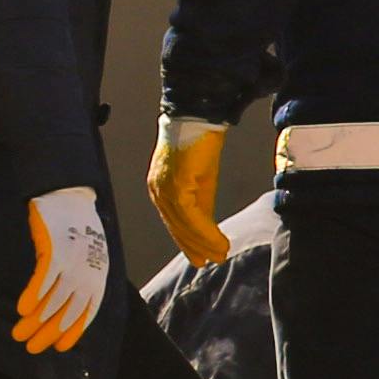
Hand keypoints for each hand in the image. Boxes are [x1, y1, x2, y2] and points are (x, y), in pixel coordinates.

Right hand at [10, 187, 110, 355]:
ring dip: (36, 320)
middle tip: (30, 348)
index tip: (59, 348)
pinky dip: (34, 295)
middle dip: (49, 332)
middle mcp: (89, 271)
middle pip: (69, 310)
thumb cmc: (73, 226)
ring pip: (55, 299)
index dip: (73, 331)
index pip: (88, 311)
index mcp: (98, 274)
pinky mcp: (56, 248)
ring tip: (18, 334)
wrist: (68, 194)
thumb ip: (78, 276)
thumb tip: (63, 301)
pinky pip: (44, 278)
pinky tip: (22, 309)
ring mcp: (73, 260)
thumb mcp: (83, 254)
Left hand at [145, 117, 232, 269]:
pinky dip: (205, 231)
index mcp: (160, 190)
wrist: (198, 118)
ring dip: (204, 242)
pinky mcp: (176, 184)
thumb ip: (201, 204)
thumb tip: (208, 228)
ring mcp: (164, 188)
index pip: (173, 222)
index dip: (187, 242)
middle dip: (195, 246)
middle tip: (213, 260)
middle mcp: (158, 191)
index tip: (200, 258)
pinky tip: (219, 240)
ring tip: (221, 253)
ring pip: (184, 224)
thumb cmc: (199, 145)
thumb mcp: (201, 181)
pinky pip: (190, 215)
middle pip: (176, 227)